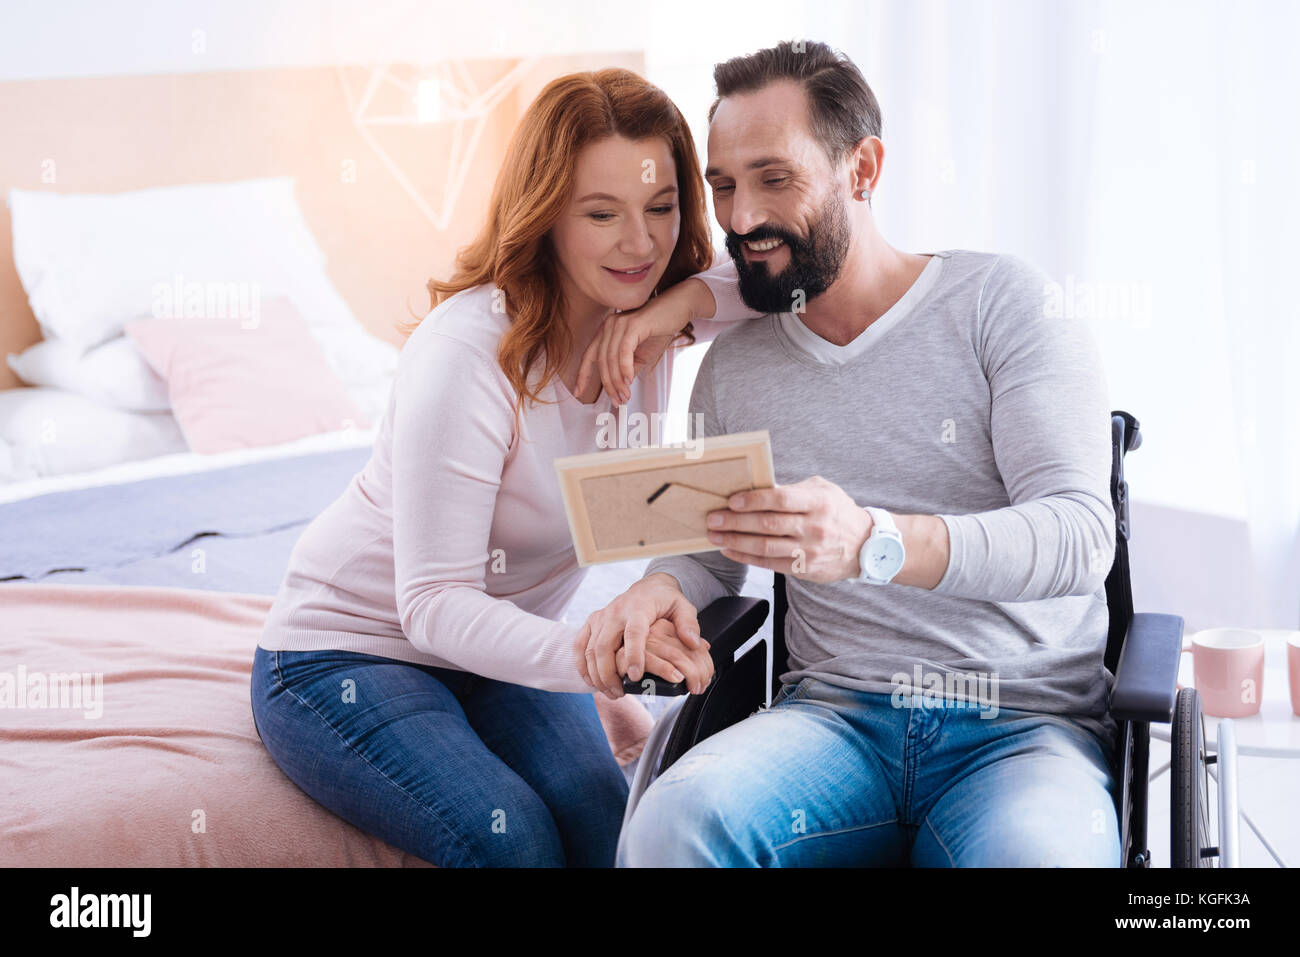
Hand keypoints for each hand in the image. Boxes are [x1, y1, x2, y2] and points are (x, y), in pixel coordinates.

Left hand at [573, 278, 712, 404]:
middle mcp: (609, 325)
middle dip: (609, 385)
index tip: (578, 392)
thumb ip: (627, 369)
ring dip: (618, 381)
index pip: (589, 356)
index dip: (582, 375)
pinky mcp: (633, 324)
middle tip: (617, 400)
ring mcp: (619, 323)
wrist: (678, 308)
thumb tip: (621, 387)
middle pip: (602, 361)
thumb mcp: (640, 355)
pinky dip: (625, 367)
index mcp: (606, 332)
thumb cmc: (659, 329)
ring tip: (625, 395)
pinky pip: (624, 350)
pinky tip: (629, 379)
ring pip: (611, 358)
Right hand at [573, 572, 704, 698]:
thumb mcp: (684, 608)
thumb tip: (694, 643)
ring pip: (590, 649)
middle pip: (604, 645)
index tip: (635, 676)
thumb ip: (689, 624)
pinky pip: (580, 645)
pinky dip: (582, 665)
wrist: (649, 587)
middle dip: (608, 674)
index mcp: (639, 608)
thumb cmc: (666, 601)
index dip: (633, 655)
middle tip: (620, 693)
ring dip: (596, 674)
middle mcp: (616, 612)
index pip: (633, 633)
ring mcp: (602, 616)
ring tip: (610, 692)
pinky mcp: (592, 621)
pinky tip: (591, 681)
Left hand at [705, 476, 874, 582]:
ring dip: (735, 541)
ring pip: (765, 547)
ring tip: (715, 536)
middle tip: (714, 518)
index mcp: (818, 502)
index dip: (754, 500)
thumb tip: (758, 489)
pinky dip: (746, 558)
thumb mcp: (823, 491)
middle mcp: (814, 527)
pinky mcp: (804, 569)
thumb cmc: (837, 512)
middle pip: (768, 524)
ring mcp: (809, 551)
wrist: (866, 546)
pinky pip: (770, 564)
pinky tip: (729, 550)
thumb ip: (794, 489)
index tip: (732, 500)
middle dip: (736, 521)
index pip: (781, 499)